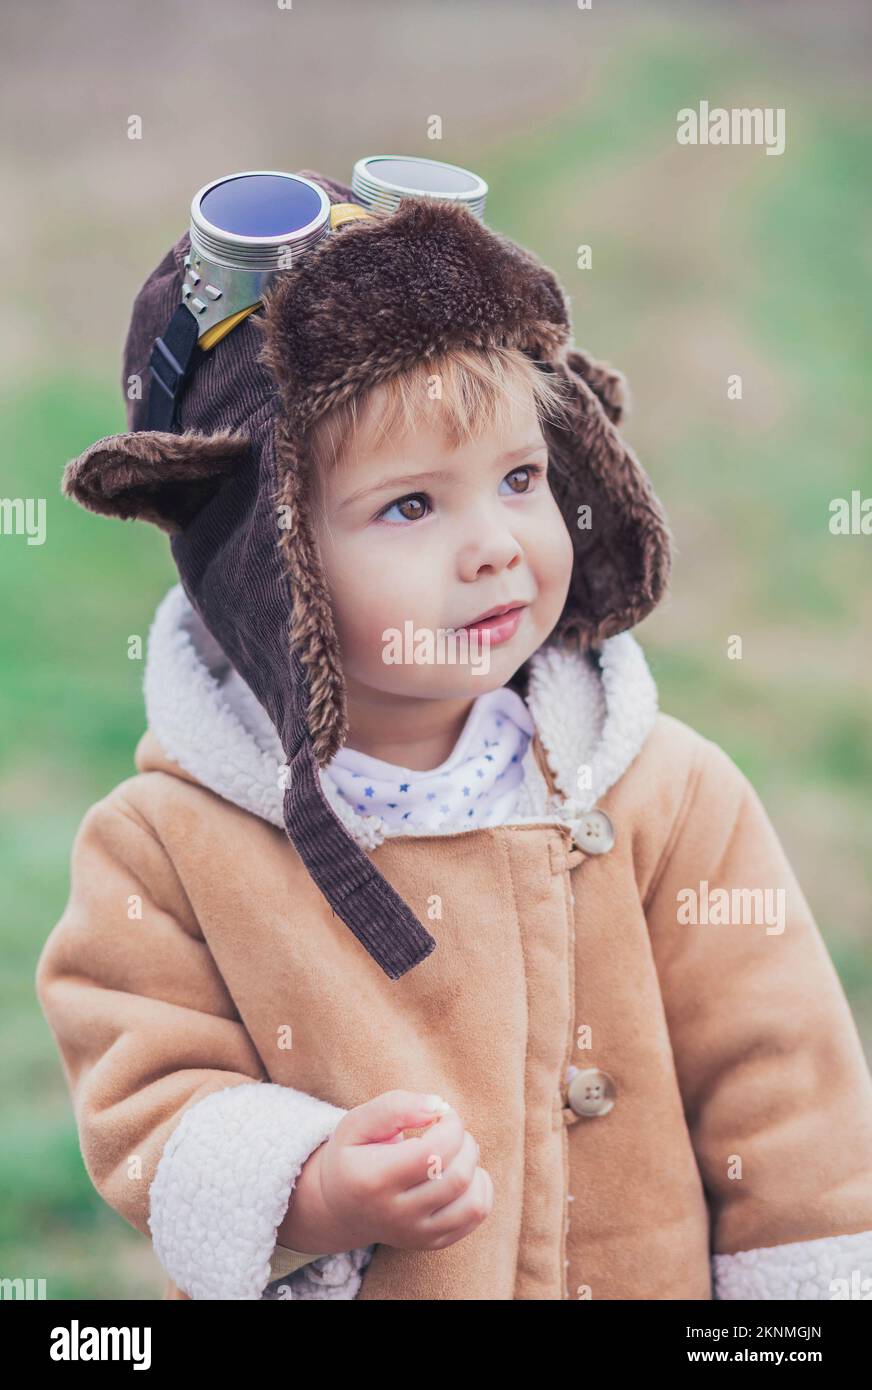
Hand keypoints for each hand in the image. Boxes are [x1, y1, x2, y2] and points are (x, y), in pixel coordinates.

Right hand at [277, 1089, 492, 1254]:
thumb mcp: (357, 1122)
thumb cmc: (352, 1155)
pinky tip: (460, 1172)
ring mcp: (415, 1234)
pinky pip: (474, 1217)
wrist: (338, 1207)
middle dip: (465, 1142)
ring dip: (474, 1166)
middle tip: (448, 1130)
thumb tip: (437, 1106)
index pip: (433, 1153)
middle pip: (457, 1177)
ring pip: (473, 1203)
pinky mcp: (431, 1242)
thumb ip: (395, 1107)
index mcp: (373, 1180)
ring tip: (456, 1151)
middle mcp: (395, 1214)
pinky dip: (479, 1188)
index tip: (440, 1114)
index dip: (449, 1125)